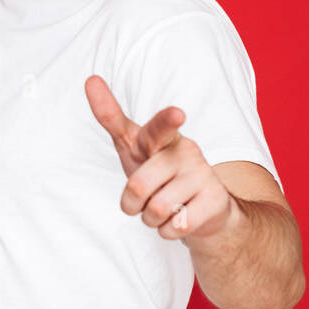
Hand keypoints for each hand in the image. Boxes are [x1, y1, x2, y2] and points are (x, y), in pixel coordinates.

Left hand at [84, 75, 235, 241]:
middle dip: (132, 204)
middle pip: (137, 186)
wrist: (203, 208)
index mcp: (162, 138)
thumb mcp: (134, 146)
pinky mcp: (217, 199)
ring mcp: (203, 173)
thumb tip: (91, 78)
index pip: (158, 128)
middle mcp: (185, 150)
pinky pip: (177, 227)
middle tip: (144, 200)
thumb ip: (112, 117)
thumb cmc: (159, 172)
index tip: (177, 114)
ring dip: (151, 218)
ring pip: (156, 210)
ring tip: (166, 208)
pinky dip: (169, 230)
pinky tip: (182, 218)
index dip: (165, 121)